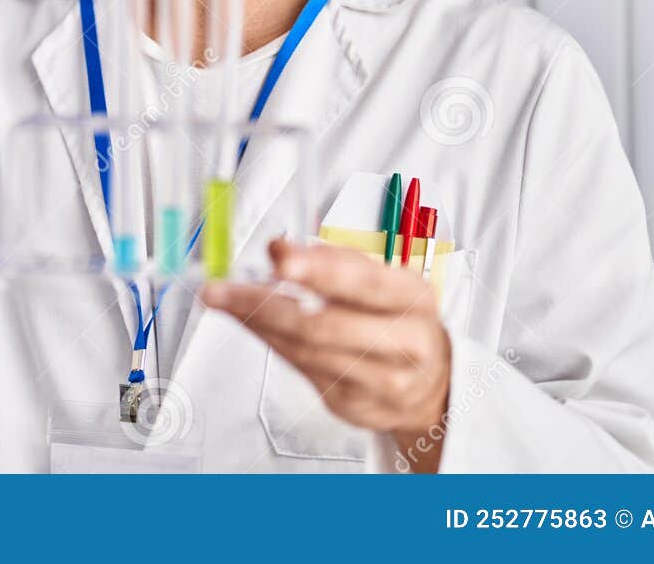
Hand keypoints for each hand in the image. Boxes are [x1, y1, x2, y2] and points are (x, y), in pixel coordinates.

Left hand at [202, 237, 451, 470]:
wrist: (431, 385)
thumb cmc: (396, 319)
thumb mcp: (381, 281)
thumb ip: (333, 262)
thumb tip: (278, 248)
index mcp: (412, 298)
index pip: (363, 282)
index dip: (318, 269)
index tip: (276, 254)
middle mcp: (404, 342)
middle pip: (325, 326)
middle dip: (266, 304)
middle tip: (221, 288)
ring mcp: (381, 381)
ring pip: (306, 351)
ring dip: (256, 322)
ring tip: (221, 298)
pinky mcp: (354, 405)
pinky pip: (301, 369)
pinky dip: (268, 340)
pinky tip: (246, 320)